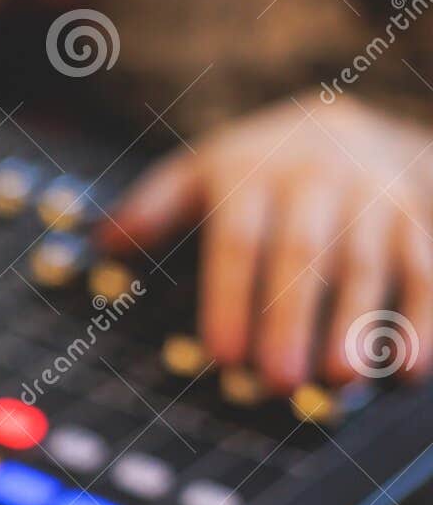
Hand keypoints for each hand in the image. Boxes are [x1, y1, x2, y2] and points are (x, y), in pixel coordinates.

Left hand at [100, 95, 432, 389]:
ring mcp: (373, 199)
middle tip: (278, 382)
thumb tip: (104, 243)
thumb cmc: (258, 168)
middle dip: (290, 320)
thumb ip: (154, 206)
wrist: (358, 122)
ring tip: (340, 380)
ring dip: (356, 324)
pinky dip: (423, 318)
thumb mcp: (200, 170)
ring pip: (367, 264)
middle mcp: (317, 183)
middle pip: (302, 257)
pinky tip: (409, 369)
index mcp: (252, 176)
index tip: (222, 355)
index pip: (238, 242)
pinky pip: (425, 267)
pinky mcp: (419, 218)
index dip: (230, 299)